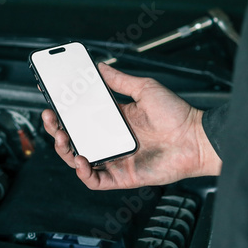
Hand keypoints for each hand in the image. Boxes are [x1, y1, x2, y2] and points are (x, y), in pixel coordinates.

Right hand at [40, 62, 221, 189]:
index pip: (79, 115)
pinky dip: (84, 173)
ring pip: (78, 159)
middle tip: (49, 117)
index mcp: (113, 120)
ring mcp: (115, 159)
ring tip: (61, 137)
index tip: (49, 98)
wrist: (198, 139)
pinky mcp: (122, 176)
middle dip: (55, 129)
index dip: (62, 110)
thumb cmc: (177, 115)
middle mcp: (110, 140)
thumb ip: (119, 80)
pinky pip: (96, 180)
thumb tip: (100, 66)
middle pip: (73, 137)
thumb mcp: (144, 89)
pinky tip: (81, 160)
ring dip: (64, 149)